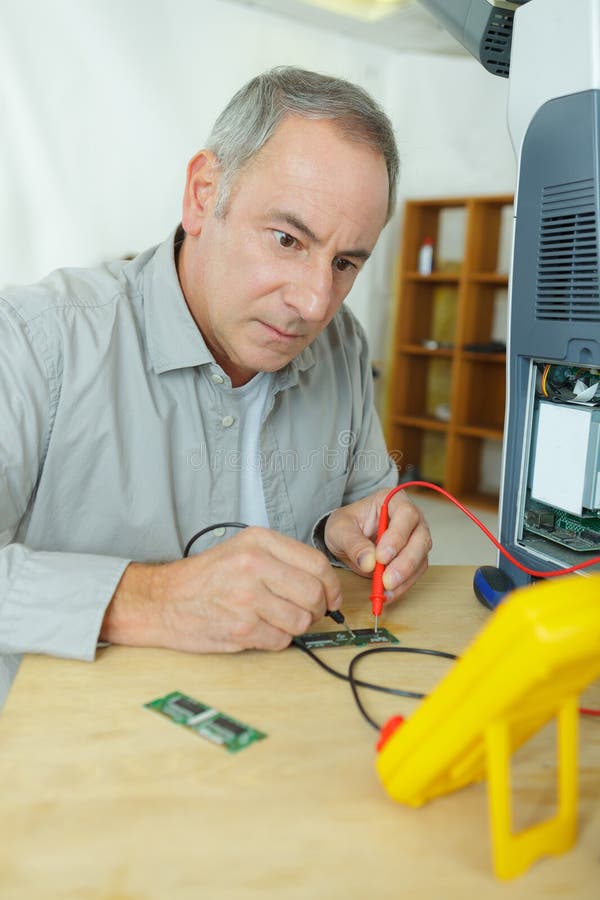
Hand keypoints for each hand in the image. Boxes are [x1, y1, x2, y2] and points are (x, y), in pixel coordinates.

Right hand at [101, 527, 341, 652]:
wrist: (163, 600)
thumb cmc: (205, 577)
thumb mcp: (242, 549)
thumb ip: (282, 559)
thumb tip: (325, 584)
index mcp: (259, 541)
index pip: (316, 564)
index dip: (331, 586)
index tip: (330, 597)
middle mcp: (254, 565)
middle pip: (314, 594)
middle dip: (317, 609)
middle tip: (306, 612)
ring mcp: (247, 598)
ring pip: (301, 620)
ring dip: (295, 626)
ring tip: (276, 620)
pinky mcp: (241, 628)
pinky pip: (281, 640)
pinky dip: (276, 640)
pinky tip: (259, 630)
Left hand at [323, 488, 430, 601]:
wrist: (347, 538)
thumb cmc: (346, 525)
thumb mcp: (340, 529)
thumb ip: (354, 543)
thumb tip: (369, 562)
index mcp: (393, 500)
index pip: (406, 514)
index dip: (397, 536)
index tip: (382, 557)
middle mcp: (411, 518)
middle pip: (420, 538)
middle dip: (405, 562)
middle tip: (387, 580)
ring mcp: (416, 538)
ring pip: (421, 558)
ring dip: (405, 577)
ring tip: (385, 591)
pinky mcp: (414, 558)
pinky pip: (415, 573)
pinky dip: (403, 586)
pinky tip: (388, 594)